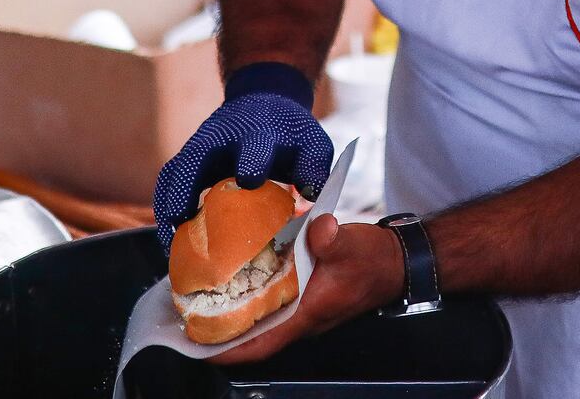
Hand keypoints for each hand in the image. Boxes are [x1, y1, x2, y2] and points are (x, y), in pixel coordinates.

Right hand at [153, 63, 333, 248]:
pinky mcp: (189, 156)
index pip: (254, 145)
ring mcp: (201, 144)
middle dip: (187, 185)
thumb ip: (314, 170)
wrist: (267, 101)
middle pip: (196, 155)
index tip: (248, 180)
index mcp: (260, 132)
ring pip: (176, 170)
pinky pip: (169, 179)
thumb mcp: (312, 144)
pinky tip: (168, 237)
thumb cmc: (292, 134)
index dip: (251, 161)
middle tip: (183, 220)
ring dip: (169, 203)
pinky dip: (165, 205)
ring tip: (169, 242)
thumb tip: (309, 198)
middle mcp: (223, 136)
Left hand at [211, 216, 401, 363]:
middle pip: (252, 338)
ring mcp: (300, 310)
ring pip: (258, 323)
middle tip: (186, 318)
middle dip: (220, 334)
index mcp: (307, 314)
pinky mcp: (302, 297)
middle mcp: (300, 318)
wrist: (393, 261)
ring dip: (231, 317)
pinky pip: (268, 306)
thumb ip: (332, 239)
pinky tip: (231, 282)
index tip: (198, 346)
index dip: (229, 349)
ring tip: (199, 302)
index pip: (261, 343)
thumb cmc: (372, 259)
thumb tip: (319, 229)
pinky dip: (247, 300)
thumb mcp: (351, 244)